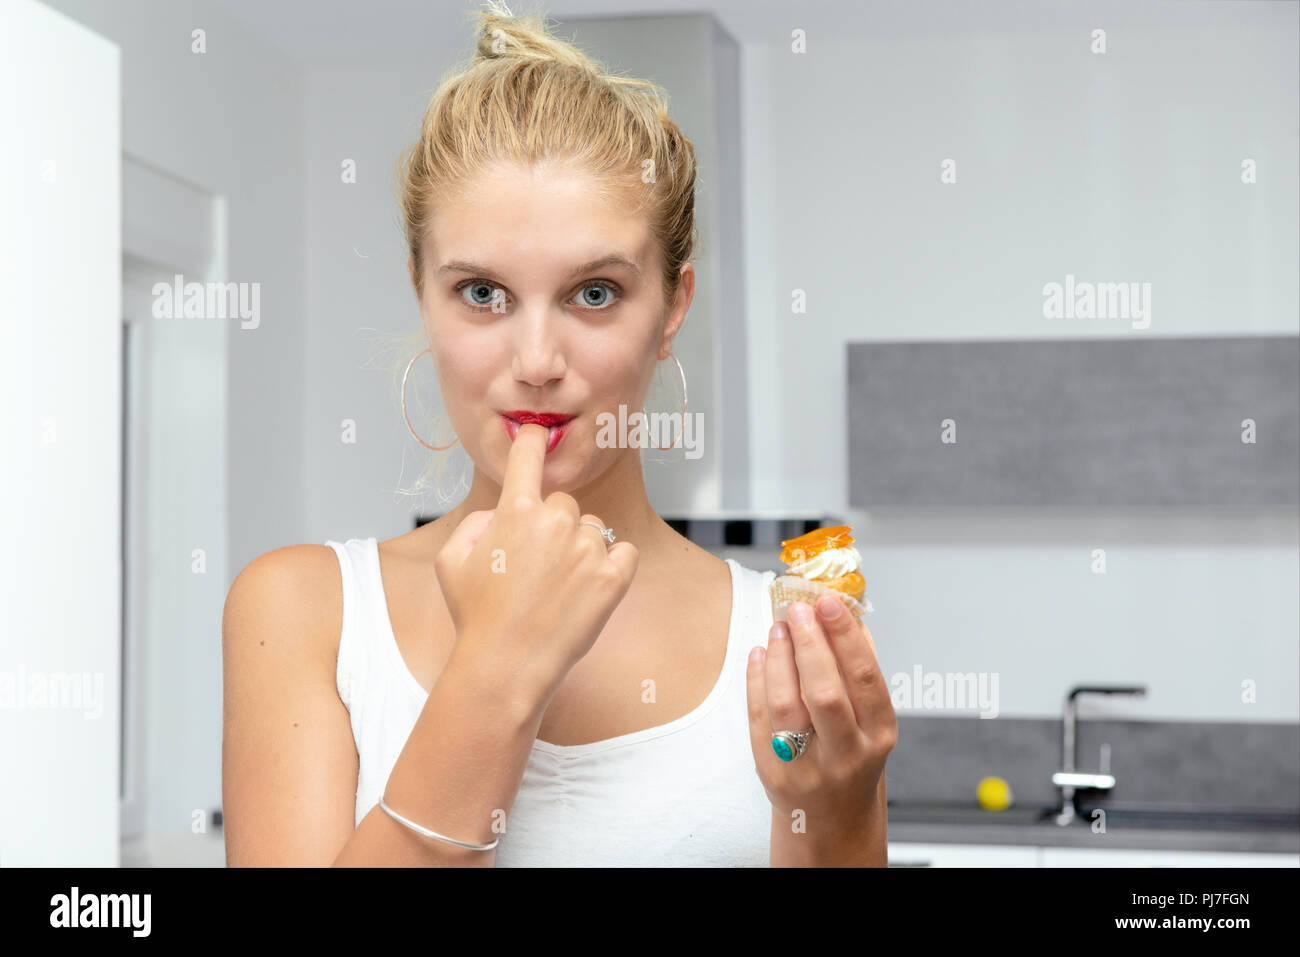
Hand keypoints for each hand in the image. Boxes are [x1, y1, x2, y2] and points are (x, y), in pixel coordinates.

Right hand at [434, 423, 638, 700]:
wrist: (506, 665)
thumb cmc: (475, 615)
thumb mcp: (451, 561)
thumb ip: (475, 522)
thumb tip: (500, 513)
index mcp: (515, 510)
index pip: (528, 454)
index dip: (533, 441)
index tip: (538, 435)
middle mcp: (555, 521)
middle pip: (564, 503)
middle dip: (553, 526)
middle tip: (537, 567)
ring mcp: (587, 549)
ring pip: (594, 529)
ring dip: (581, 548)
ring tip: (559, 588)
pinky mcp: (614, 577)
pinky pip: (624, 552)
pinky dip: (613, 566)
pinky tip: (590, 589)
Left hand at [746, 592, 895, 838]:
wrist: (831, 820)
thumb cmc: (853, 757)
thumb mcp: (871, 720)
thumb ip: (862, 670)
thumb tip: (849, 613)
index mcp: (878, 734)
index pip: (864, 678)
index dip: (845, 636)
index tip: (829, 602)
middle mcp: (846, 754)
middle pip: (825, 693)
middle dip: (810, 643)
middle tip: (798, 608)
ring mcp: (806, 767)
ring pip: (786, 704)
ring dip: (780, 657)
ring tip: (779, 627)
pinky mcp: (772, 771)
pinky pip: (758, 717)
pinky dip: (756, 679)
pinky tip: (761, 653)